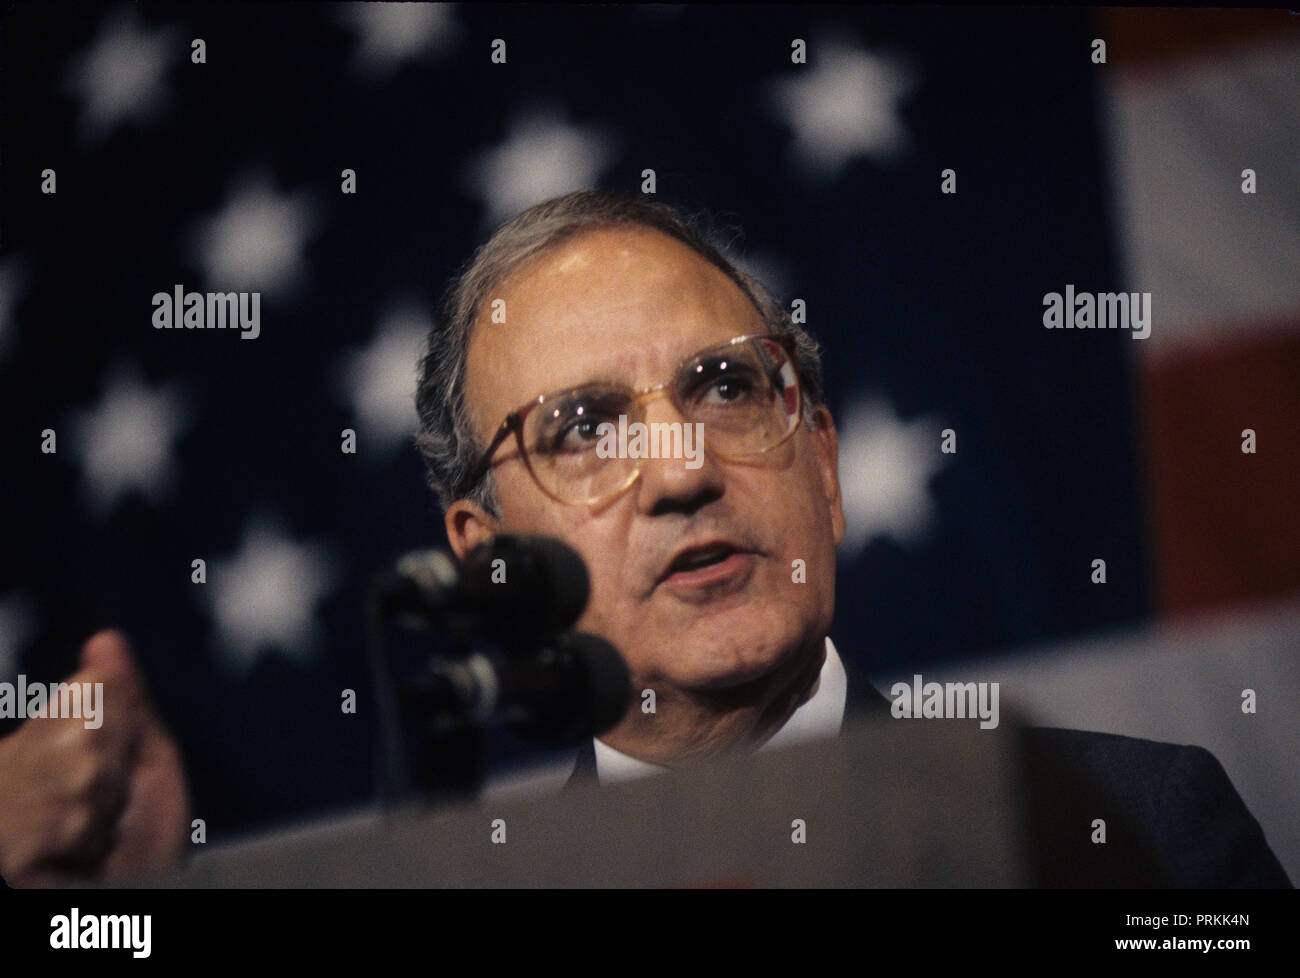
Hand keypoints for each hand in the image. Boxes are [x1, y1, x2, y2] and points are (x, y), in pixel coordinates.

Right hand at [0, 629, 190, 885]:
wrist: (144, 897)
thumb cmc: (147, 843)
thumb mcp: (145, 763)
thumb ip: (123, 703)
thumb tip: (105, 639)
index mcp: (36, 746)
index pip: (87, 693)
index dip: (119, 732)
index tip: (119, 775)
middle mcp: (9, 768)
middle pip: (84, 729)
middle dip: (115, 771)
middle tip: (110, 816)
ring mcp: (4, 806)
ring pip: (75, 771)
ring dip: (100, 810)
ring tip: (92, 841)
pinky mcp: (6, 849)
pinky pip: (55, 817)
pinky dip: (79, 838)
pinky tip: (72, 858)